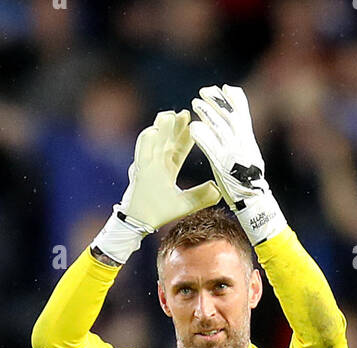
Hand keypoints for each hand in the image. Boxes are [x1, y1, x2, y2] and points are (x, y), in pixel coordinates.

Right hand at [92, 110, 219, 264]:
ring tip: (169, 115)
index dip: (186, 137)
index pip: (179, 150)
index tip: (194, 124)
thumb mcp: (186, 204)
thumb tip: (218, 189)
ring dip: (161, 129)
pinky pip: (141, 153)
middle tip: (185, 113)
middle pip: (166, 141)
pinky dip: (146, 142)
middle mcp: (156, 165)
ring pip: (153, 142)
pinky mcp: (138, 171)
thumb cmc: (159, 213)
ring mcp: (146, 166)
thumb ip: (201, 196)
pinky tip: (152, 131)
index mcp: (167, 170)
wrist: (140, 223)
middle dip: (174, 127)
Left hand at [189, 84, 285, 243]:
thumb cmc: (249, 182)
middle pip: (230, 115)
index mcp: (248, 140)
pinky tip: (193, 128)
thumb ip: (242, 140)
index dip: (234, 99)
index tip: (225, 89)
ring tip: (195, 103)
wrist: (255, 202)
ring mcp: (234, 153)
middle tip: (204, 91)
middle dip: (217, 101)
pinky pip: (212, 147)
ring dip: (207, 113)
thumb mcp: (250, 156)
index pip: (243, 113)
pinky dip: (203, 136)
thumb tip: (238, 125)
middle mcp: (243, 143)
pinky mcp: (224, 165)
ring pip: (220, 127)